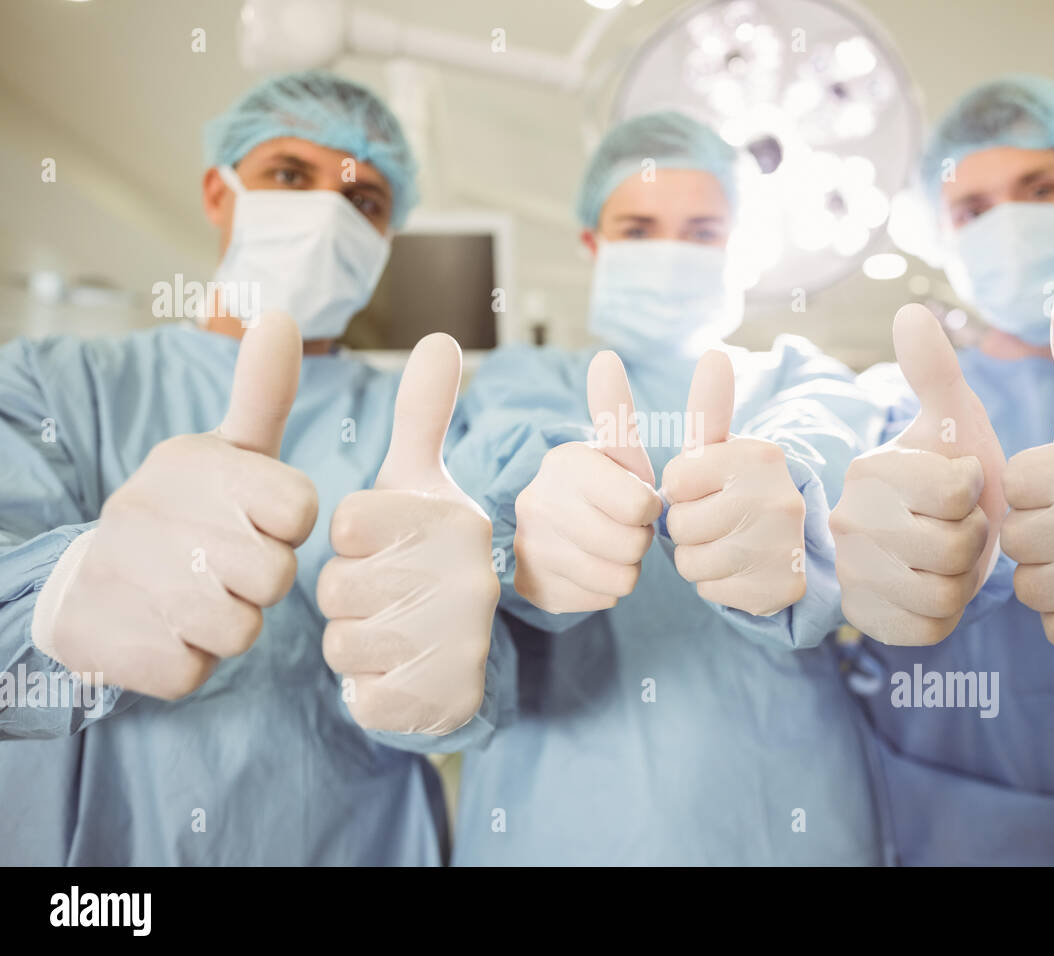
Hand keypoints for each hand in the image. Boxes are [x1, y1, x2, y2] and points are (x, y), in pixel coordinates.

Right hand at [33, 312, 318, 698]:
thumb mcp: (227, 451)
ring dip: (228, 624)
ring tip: (195, 598)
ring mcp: (128, 579)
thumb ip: (263, 393)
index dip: (286, 527)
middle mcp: (152, 511)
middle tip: (223, 567)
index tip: (257, 522)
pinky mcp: (114, 645)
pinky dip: (189, 660)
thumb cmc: (186, 515)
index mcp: (193, 464)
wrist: (88, 583)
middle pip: (275, 575)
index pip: (299, 510)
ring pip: (240, 629)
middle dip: (260, 581)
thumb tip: (283, 315)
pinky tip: (164, 631)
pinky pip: (195, 670)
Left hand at [317, 333, 499, 734]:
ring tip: (386, 631)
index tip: (374, 544)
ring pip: (344, 643)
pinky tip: (395, 671)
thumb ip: (422, 415)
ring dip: (351, 641)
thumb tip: (444, 337)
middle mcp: (470, 580)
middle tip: (379, 594)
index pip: (347, 525)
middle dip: (343, 595)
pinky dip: (367, 688)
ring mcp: (462, 643)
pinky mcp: (445, 699)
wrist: (459, 652)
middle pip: (337, 587)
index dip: (346, 540)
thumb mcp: (418, 485)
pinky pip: (362, 694)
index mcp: (458, 521)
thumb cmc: (420, 556)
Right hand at [513, 350, 661, 613]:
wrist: (551, 527)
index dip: (647, 507)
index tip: (635, 499)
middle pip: (632, 545)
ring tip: (608, 544)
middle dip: (638, 538)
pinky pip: (600, 599)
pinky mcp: (533, 587)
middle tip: (622, 526)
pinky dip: (603, 588)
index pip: (640, 507)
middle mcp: (538, 503)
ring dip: (624, 565)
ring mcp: (531, 549)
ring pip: (619, 578)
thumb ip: (617, 411)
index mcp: (564, 463)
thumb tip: (605, 358)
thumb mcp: (616, 451)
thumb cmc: (601, 486)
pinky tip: (588, 568)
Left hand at [663, 350, 806, 615]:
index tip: (707, 487)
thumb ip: (710, 407)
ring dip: (698, 558)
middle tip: (717, 520)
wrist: (799, 544)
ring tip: (727, 544)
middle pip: (681, 525)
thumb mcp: (724, 450)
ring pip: (691, 562)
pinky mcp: (780, 588)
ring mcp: (783, 546)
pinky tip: (740, 569)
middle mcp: (778, 498)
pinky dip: (717, 584)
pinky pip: (711, 591)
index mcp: (760, 456)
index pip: (675, 481)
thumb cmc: (742, 490)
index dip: (682, 488)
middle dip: (688, 527)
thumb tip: (715, 354)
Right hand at [830, 304, 1005, 644]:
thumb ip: (935, 370)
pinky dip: (948, 614)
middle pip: (952, 548)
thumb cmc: (956, 471)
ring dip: (965, 579)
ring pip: (941, 594)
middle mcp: (846, 521)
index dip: (979, 493)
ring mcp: (849, 573)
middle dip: (977, 539)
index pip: (956, 493)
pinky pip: (926, 630)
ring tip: (954, 557)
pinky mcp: (862, 619)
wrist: (945, 534)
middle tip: (964, 524)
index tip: (965, 482)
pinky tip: (942, 587)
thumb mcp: (955, 418)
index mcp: (868, 468)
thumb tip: (908, 310)